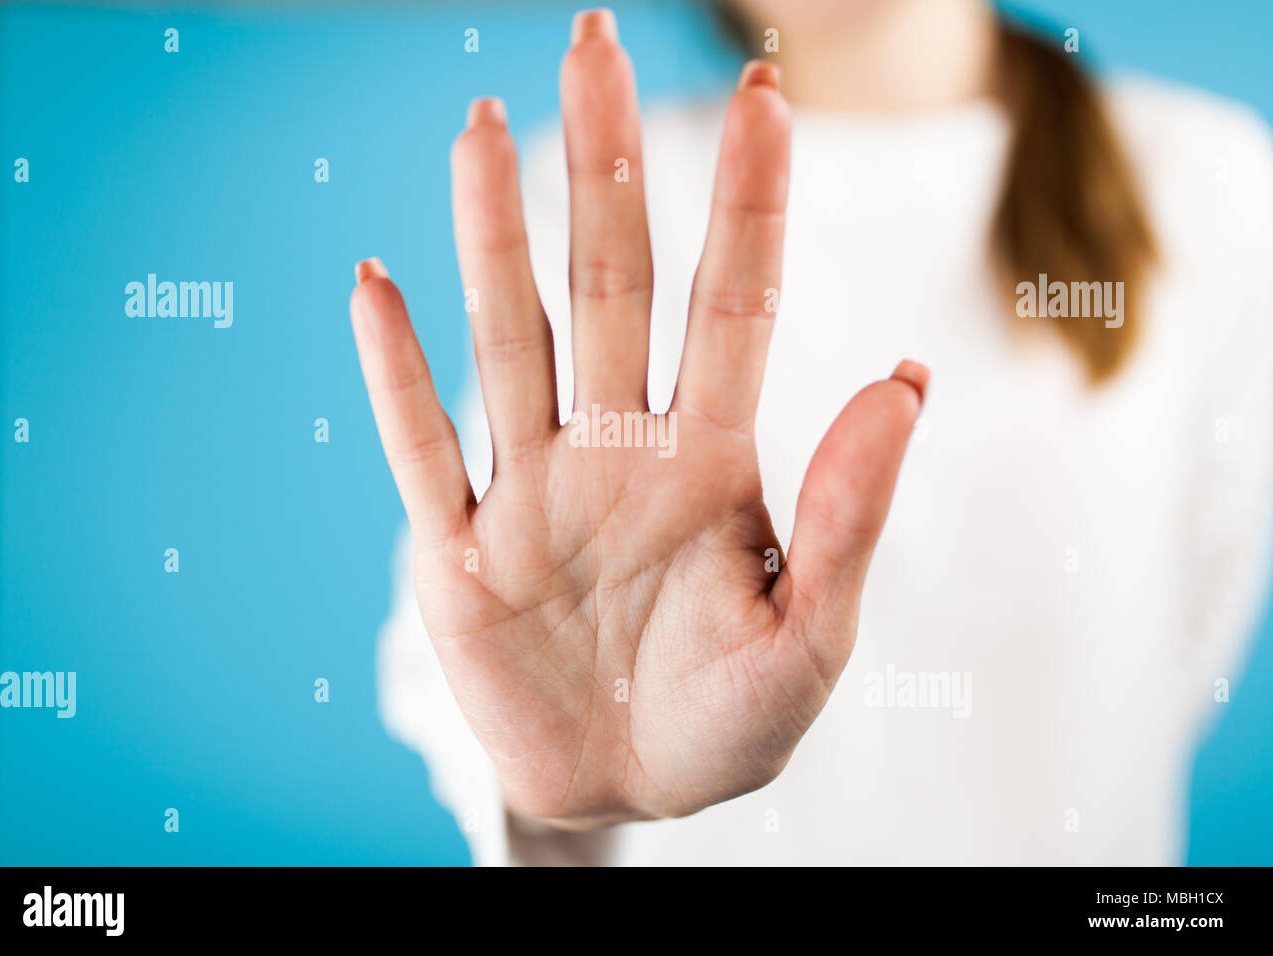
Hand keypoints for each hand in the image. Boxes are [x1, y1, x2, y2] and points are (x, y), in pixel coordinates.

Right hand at [350, 9, 927, 826]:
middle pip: (609, 281)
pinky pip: (420, 449)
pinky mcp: (458, 550)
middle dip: (606, 164)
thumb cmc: (730, 719)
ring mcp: (530, 489)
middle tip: (592, 43)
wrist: (627, 790)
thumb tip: (908, 373)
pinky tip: (371, 284)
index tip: (769, 95)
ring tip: (479, 124)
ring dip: (491, 237)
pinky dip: (397, 375)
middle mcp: (615, 447)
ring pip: (509, 338)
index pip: (733, 303)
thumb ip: (848, 512)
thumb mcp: (812, 635)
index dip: (751, 202)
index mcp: (711, 459)